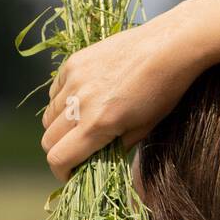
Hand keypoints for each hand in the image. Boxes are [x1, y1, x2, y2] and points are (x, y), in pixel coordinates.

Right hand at [40, 6, 208, 180]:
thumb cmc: (164, 91)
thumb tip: (95, 160)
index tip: (71, 173)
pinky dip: (61, 102)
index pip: (58, 158)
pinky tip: (80, 100)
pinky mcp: (74, 61)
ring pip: (49, 116)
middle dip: (60, 151)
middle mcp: (79, 103)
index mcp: (97, 124)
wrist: (171, 45)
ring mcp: (74, 79)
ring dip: (59, 127)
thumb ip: (114, 148)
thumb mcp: (142, 129)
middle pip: (48, 139)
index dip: (61, 172)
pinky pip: (55, 91)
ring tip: (80, 124)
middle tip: (76, 150)